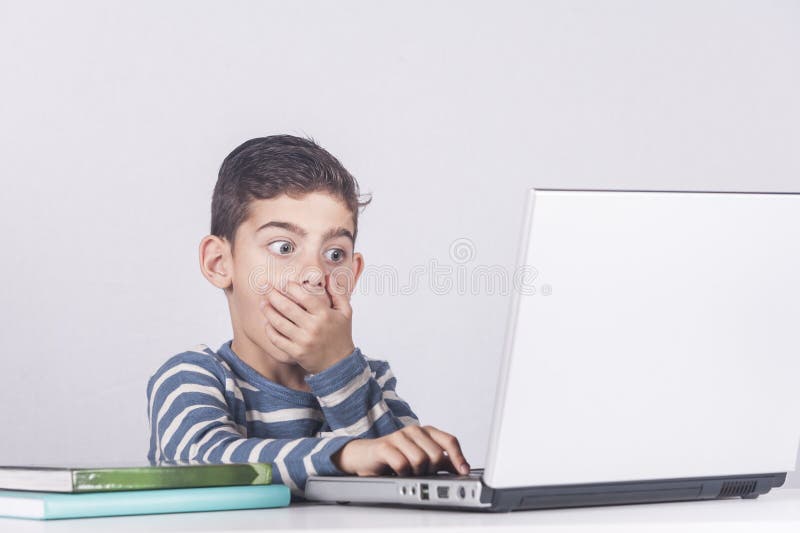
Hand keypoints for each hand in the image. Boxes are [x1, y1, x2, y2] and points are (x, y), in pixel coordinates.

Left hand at [260, 273, 354, 373]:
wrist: (339, 364)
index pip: (305, 297)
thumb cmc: (341, 336)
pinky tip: (267, 322)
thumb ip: (338, 293)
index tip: (286, 283)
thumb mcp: (345, 312)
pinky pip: (277, 339)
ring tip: (263, 303)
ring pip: (279, 323)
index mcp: (325, 315)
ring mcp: (303, 341)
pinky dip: (270, 330)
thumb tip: (329, 277)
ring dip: (268, 311)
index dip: (293, 288)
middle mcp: (313, 327)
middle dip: (273, 295)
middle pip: (287, 307)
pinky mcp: (295, 352)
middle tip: (265, 287)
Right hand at [331, 425, 470, 476]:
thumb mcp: (420, 458)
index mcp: (426, 432)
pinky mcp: (385, 445)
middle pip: (437, 455)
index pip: (449, 440)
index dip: (459, 457)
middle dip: (432, 470)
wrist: (364, 456)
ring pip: (421, 460)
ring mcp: (399, 436)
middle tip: (421, 472)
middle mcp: (414, 430)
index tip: (463, 471)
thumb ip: (441, 462)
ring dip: (416, 472)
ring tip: (407, 471)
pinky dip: (402, 473)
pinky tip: (396, 471)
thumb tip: (461, 469)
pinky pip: (402, 464)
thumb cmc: (393, 457)